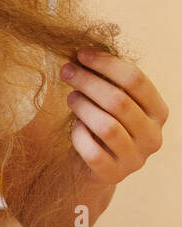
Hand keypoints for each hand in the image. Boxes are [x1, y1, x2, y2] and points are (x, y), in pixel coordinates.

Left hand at [60, 49, 168, 185]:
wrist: (94, 165)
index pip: (135, 79)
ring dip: (83, 106)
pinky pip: (92, 151)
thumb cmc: (101, 122)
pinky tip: (75, 128)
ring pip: (107, 126)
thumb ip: (107, 80)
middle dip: (88, 81)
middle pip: (119, 100)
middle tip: (66, 71)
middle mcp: (154, 136)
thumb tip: (83, 52)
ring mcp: (136, 159)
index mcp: (159, 111)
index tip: (80, 54)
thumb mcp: (110, 100)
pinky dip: (79, 136)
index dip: (106, 63)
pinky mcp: (114, 175)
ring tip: (70, 97)